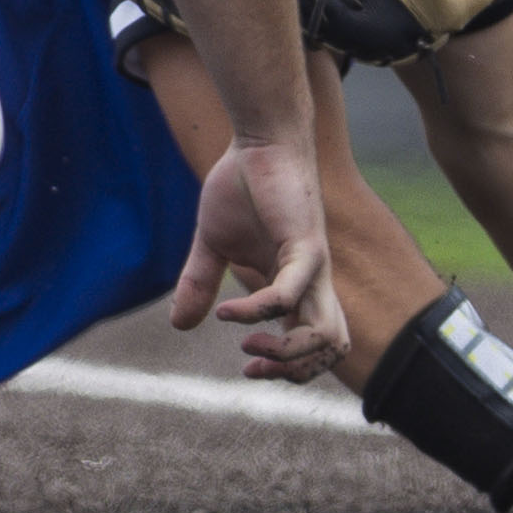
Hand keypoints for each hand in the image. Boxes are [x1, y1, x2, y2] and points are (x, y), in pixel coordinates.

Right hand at [174, 138, 345, 381]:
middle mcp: (312, 281)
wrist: (260, 140)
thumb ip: (199, 283)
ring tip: (248, 344)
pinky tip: (228, 311)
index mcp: (296, 285)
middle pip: (332, 346)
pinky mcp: (305, 244)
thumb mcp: (213, 243)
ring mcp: (312, 265)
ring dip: (286, 351)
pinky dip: (257, 311)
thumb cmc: (244, 186)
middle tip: (251, 365)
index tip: (247, 366)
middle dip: (294, 372)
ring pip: (326, 331)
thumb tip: (180, 324)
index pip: (316, 343)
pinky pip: (289, 292)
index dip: (288, 368)